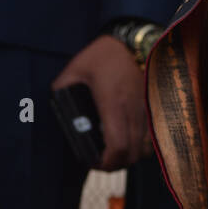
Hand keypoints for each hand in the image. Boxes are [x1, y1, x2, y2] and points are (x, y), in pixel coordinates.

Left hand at [51, 35, 148, 170]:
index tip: (93, 162)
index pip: (117, 147)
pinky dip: (138, 147)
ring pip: (142, 151)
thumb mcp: (74, 70)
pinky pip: (149, 140)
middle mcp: (133, 112)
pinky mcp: (150, 112)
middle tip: (99, 161)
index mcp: (113, 104)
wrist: (131, 44)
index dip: (106, 162)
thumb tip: (56, 110)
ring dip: (128, 157)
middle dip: (115, 165)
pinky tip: (125, 141)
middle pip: (131, 155)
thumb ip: (62, 91)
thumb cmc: (101, 56)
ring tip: (112, 153)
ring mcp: (145, 113)